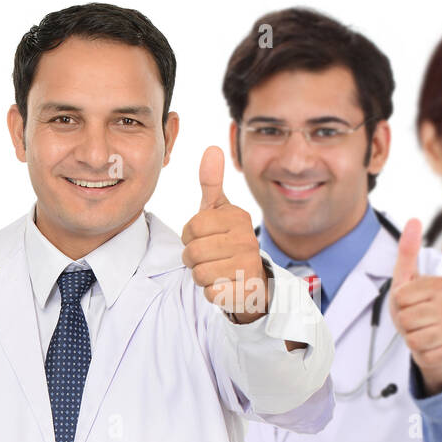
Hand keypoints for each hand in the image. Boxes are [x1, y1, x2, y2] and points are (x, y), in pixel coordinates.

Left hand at [181, 146, 268, 323]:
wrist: (252, 279)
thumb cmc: (228, 241)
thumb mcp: (219, 211)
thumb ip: (212, 183)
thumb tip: (212, 148)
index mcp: (237, 218)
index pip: (191, 228)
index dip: (189, 236)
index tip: (203, 238)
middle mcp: (247, 240)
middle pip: (193, 253)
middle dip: (193, 259)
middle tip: (207, 258)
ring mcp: (249, 266)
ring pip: (200, 274)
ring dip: (201, 276)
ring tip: (216, 271)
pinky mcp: (247, 292)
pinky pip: (212, 294)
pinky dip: (212, 292)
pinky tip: (225, 285)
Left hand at [388, 218, 441, 395]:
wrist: (431, 343)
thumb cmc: (415, 310)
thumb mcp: (405, 281)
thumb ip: (408, 252)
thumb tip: (414, 219)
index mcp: (441, 284)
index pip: (401, 296)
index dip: (398, 304)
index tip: (409, 304)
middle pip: (407, 319)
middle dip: (404, 325)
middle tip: (414, 323)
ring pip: (416, 339)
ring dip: (412, 340)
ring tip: (421, 334)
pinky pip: (426, 356)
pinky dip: (423, 356)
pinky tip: (431, 349)